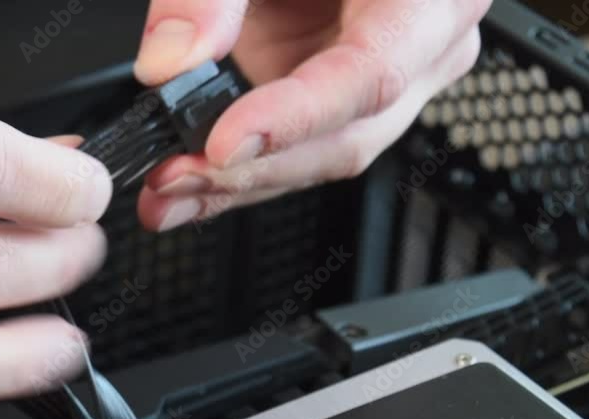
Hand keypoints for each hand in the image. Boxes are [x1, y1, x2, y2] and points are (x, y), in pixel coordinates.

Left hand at [132, 0, 489, 229]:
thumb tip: (172, 61)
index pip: (371, 72)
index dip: (294, 117)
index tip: (223, 144)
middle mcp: (424, 50)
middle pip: (347, 137)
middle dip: (252, 170)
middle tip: (172, 180)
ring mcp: (387, 85)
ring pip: (319, 159)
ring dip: (237, 187)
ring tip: (164, 198)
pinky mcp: (344, 104)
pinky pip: (299, 152)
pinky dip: (239, 175)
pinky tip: (188, 190)